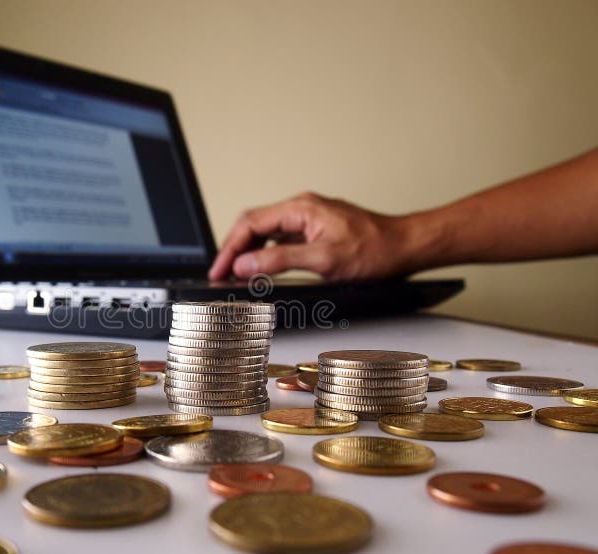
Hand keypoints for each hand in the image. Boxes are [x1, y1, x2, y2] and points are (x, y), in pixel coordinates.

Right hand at [208, 192, 412, 280]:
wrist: (406, 246)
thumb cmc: (375, 249)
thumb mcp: (324, 259)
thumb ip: (280, 260)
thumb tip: (245, 265)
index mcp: (300, 208)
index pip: (250, 223)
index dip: (229, 248)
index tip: (219, 270)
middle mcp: (301, 208)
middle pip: (253, 224)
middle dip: (233, 249)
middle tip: (221, 274)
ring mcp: (308, 218)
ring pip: (265, 232)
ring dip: (248, 252)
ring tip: (236, 274)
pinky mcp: (314, 229)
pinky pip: (280, 238)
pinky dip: (265, 253)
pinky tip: (262, 269)